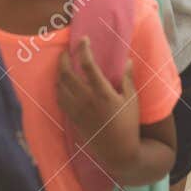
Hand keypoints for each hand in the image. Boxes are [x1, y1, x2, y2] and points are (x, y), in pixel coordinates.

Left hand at [56, 38, 139, 174]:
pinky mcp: (72, 117)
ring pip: (60, 85)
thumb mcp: (132, 100)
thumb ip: (127, 79)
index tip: (84, 39)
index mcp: (103, 93)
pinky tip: (62, 82)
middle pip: (67, 73)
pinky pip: (59, 98)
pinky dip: (58, 86)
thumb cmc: (128, 124)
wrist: (118, 151)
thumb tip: (127, 60)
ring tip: (64, 63)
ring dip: (59, 71)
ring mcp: (77, 109)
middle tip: (68, 50)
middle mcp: (86, 99)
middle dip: (65, 58)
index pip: (88, 65)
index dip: (84, 49)